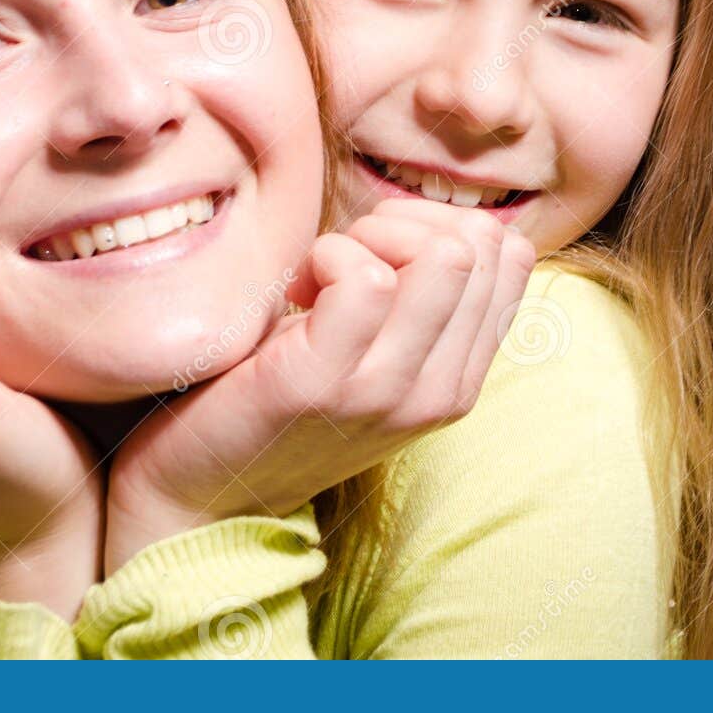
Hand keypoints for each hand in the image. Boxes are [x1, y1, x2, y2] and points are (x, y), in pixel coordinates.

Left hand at [104, 199, 535, 569]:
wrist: (203, 489)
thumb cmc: (286, 396)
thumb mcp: (380, 357)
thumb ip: (425, 305)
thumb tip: (449, 225)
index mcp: (458, 380)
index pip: (509, 256)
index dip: (439, 223)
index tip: (382, 254)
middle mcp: (439, 392)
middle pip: (478, 244)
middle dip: (405, 222)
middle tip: (347, 261)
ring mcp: (386, 392)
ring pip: (441, 256)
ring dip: (366, 239)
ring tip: (323, 276)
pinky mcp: (323, 383)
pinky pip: (365, 279)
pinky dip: (328, 257)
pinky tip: (297, 291)